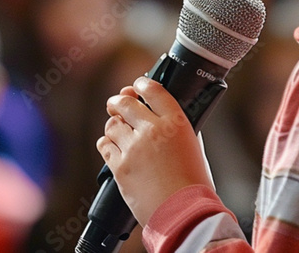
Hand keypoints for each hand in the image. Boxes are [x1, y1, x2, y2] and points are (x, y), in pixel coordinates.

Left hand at [97, 76, 214, 226]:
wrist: (183, 213)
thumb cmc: (194, 184)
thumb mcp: (194, 147)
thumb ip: (177, 129)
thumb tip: (162, 118)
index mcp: (175, 122)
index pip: (153, 89)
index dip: (142, 84)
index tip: (138, 86)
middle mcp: (152, 130)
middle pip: (126, 102)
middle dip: (119, 100)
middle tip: (116, 103)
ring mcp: (134, 147)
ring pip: (112, 124)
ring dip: (114, 124)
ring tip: (118, 129)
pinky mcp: (119, 166)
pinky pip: (104, 145)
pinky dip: (107, 144)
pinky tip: (113, 147)